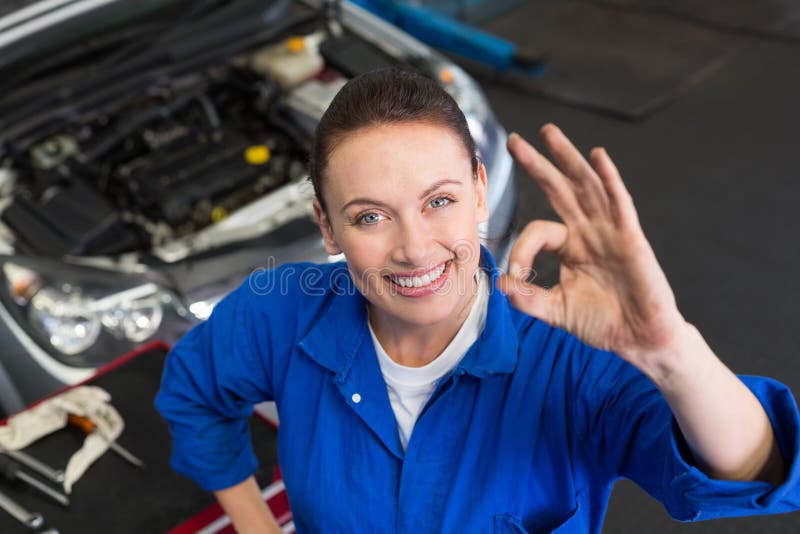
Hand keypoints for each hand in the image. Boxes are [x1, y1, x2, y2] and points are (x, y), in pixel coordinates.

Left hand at [498, 124, 687, 371]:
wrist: (639, 339)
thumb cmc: (603, 323)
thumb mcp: (556, 311)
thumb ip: (528, 298)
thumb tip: (500, 285)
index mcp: (570, 246)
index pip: (538, 230)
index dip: (522, 248)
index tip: (516, 273)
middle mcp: (588, 232)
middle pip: (559, 189)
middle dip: (537, 164)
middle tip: (514, 140)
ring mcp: (610, 231)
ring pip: (587, 186)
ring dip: (568, 158)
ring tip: (548, 132)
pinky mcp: (632, 238)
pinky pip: (620, 203)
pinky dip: (610, 179)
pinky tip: (598, 156)